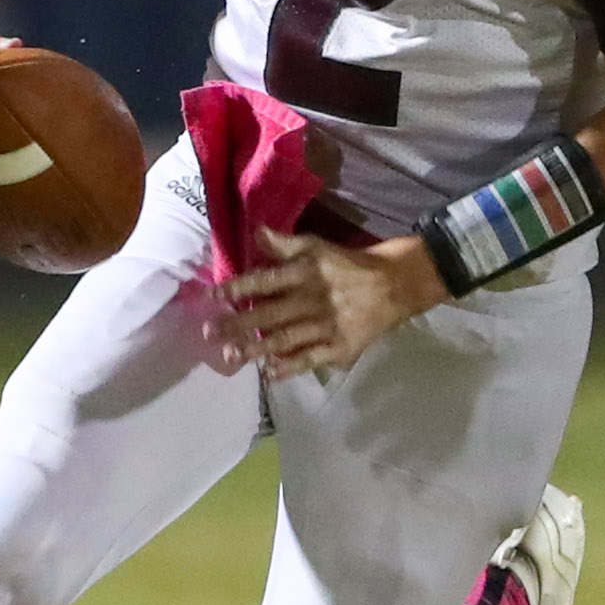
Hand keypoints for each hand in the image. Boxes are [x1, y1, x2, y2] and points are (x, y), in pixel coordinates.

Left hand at [222, 228, 446, 380]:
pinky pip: (310, 360)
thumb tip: (255, 231)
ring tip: (231, 356)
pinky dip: (289, 368)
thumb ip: (286, 244)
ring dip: (256, 348)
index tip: (213, 296)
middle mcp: (314, 301)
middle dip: (237, 324)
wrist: (395, 286)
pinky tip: (268, 373)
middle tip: (209, 332)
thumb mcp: (318, 247)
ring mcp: (326, 328)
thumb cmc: (348, 265)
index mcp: (308, 274)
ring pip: (285, 340)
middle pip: (269, 314)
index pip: (267, 280)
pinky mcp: (340, 348)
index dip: (239, 288)